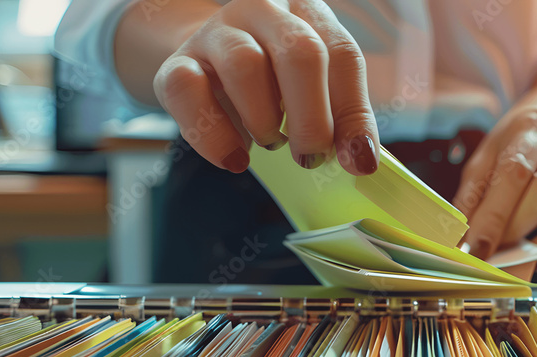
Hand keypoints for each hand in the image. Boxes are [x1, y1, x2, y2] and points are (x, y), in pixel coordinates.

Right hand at [151, 0, 378, 174]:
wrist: (208, 66)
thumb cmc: (274, 82)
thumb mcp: (316, 91)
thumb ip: (340, 118)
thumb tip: (361, 161)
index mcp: (309, 13)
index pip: (342, 55)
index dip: (353, 113)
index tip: (357, 161)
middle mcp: (263, 11)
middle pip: (299, 53)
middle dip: (311, 119)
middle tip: (310, 157)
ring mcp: (216, 32)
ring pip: (245, 67)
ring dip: (264, 121)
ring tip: (271, 143)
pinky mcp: (175, 62)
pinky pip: (187, 93)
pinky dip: (214, 136)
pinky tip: (235, 158)